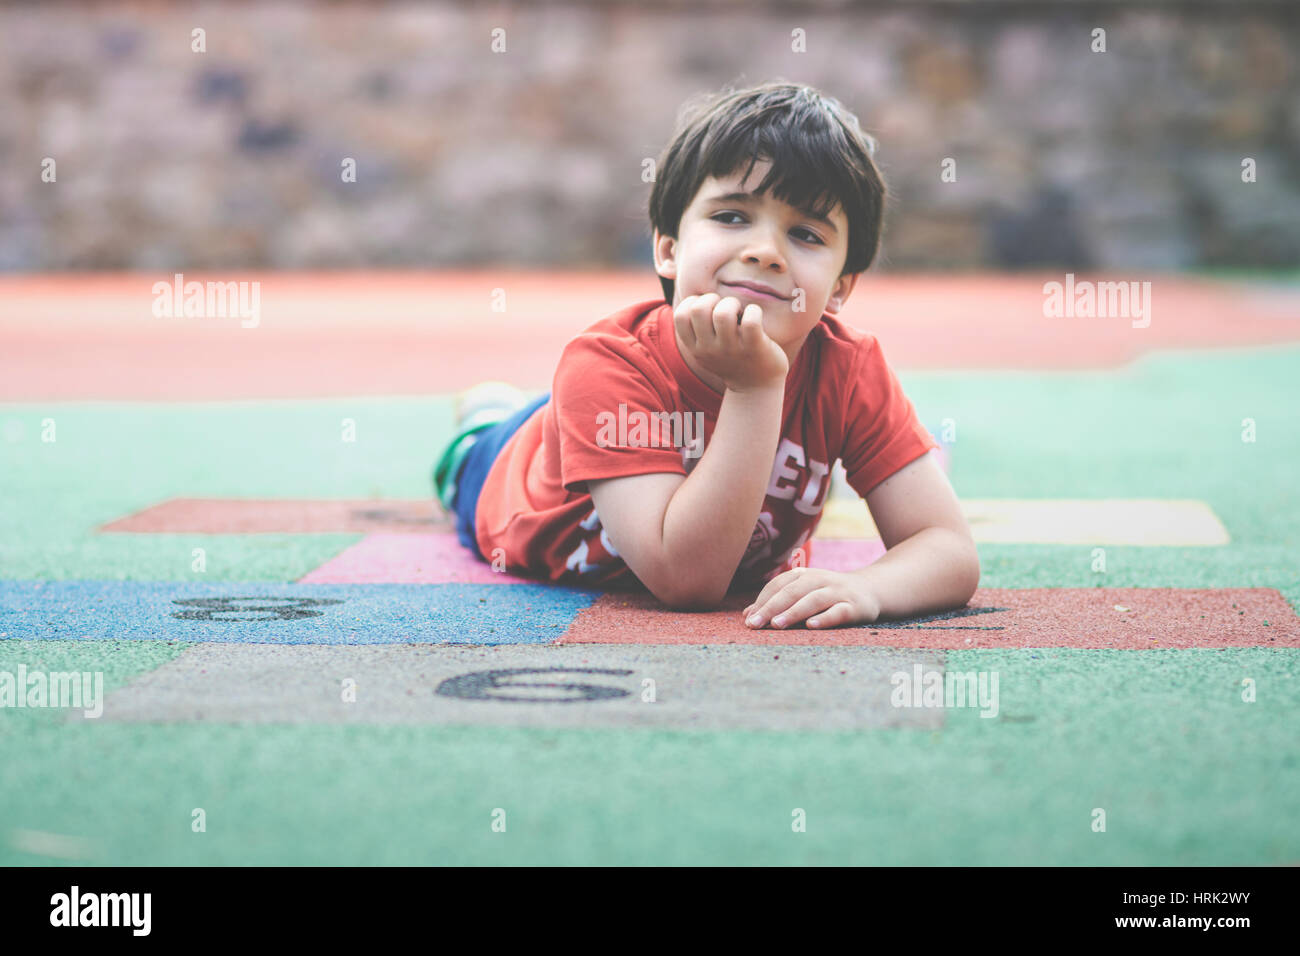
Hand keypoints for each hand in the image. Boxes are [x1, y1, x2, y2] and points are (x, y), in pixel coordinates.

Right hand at [674, 293, 788, 392]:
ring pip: (723, 313)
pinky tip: (754, 315)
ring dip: (732, 304)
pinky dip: (754, 311)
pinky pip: (751, 320)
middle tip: (724, 308)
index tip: (707, 308)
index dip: (693, 302)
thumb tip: (687, 291)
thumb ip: (697, 329)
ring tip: (739, 311)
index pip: (680, 316)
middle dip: (712, 299)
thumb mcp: (706, 350)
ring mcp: (731, 349)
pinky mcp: (754, 347)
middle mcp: (710, 350)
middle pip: (699, 309)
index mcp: (695, 348)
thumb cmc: (731, 359)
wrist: (756, 388)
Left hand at [742, 567, 880, 629]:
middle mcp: (820, 580)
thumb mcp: (803, 593)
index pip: (779, 584)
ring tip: (776, 625)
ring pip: (813, 600)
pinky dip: (825, 618)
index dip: (762, 600)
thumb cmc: (827, 595)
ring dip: (794, 612)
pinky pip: (838, 612)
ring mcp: (837, 592)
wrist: (870, 590)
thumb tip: (747, 615)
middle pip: (792, 592)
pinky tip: (811, 626)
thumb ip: (777, 601)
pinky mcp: (854, 607)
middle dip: (771, 607)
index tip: (748, 618)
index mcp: (805, 575)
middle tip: (755, 624)